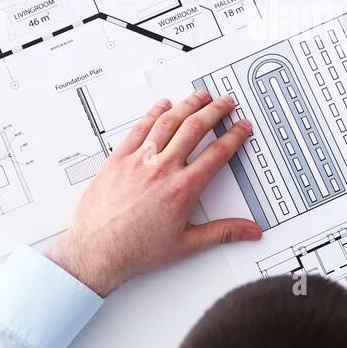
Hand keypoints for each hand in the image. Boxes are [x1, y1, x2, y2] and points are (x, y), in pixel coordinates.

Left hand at [47, 90, 259, 294]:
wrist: (97, 251)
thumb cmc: (137, 250)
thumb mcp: (187, 245)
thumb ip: (223, 233)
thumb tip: (250, 231)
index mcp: (183, 189)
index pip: (217, 153)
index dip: (234, 136)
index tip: (241, 127)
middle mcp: (162, 169)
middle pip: (195, 129)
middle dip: (215, 111)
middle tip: (226, 102)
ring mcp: (139, 161)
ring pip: (168, 123)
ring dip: (187, 105)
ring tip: (200, 96)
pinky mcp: (118, 160)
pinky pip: (138, 129)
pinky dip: (153, 114)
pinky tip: (163, 105)